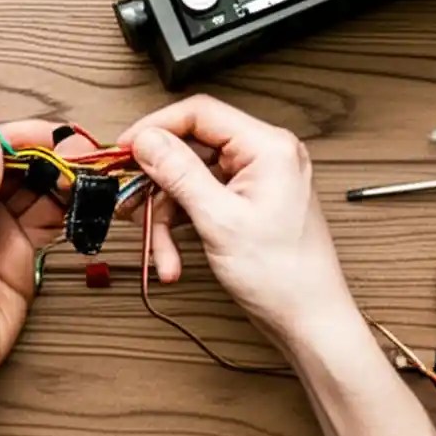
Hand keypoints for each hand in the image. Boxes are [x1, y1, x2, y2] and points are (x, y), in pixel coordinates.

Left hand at [0, 124, 73, 394]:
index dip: (20, 138)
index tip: (52, 133)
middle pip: (15, 169)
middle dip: (47, 156)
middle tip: (83, 154)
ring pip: (34, 193)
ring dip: (60, 181)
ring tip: (89, 176)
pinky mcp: (20, 257)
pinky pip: (46, 222)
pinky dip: (65, 209)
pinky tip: (82, 202)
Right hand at [118, 95, 352, 340]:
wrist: (310, 321)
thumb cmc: (284, 276)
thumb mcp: (219, 220)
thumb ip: (180, 173)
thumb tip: (148, 139)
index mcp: (268, 148)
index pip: (199, 114)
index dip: (156, 128)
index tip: (125, 150)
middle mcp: (265, 156)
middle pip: (190, 149)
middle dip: (157, 182)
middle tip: (130, 203)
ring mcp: (257, 181)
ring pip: (190, 180)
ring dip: (166, 215)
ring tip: (157, 248)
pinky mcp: (248, 203)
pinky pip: (203, 201)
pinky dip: (182, 226)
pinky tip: (173, 257)